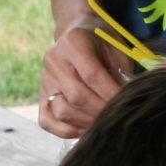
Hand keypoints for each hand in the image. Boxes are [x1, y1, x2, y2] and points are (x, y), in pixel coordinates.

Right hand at [38, 23, 137, 137]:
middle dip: (100, 111)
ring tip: (103, 122)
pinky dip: (66, 130)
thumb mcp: (117, 50)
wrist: (81, 35)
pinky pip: (48, 121)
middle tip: (117, 117)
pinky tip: (85, 129)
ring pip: (61, 111)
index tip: (124, 104)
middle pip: (76, 96)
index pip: (92, 75)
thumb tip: (124, 104)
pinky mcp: (41, 96)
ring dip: (85, 123)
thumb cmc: (104, 44)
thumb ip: (121, 75)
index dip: (110, 94)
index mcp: (73, 42)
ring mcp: (44, 79)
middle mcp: (53, 60)